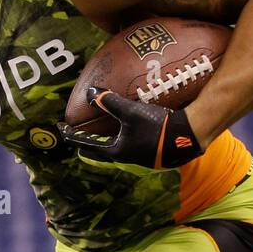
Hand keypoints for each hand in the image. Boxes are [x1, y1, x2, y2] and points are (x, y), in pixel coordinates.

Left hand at [59, 87, 203, 169]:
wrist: (189, 137)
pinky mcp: (153, 154)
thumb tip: (89, 93)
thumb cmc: (157, 126)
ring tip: (104, 134)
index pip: (87, 144)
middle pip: (101, 151)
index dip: (73, 136)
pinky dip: (124, 140)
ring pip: (117, 150)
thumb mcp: (130, 112)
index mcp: (116, 151)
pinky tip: (131, 132)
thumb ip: (109, 102)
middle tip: (80, 136)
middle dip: (89, 143)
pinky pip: (131, 147)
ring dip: (108, 143)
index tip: (63, 131)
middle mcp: (126, 158)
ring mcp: (140, 158)